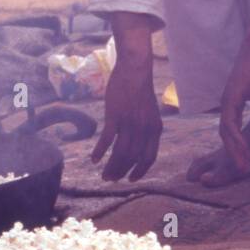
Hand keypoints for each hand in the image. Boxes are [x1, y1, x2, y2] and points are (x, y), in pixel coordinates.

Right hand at [91, 51, 162, 181]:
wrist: (135, 69)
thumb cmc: (140, 90)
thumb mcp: (150, 112)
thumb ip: (147, 128)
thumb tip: (140, 144)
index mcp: (155, 129)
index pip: (149, 157)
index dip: (140, 171)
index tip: (131, 179)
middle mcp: (144, 129)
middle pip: (133, 158)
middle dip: (121, 172)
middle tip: (111, 179)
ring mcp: (130, 123)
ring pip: (120, 153)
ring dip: (111, 167)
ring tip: (104, 175)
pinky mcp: (115, 116)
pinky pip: (107, 140)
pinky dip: (100, 151)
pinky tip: (94, 159)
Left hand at [218, 38, 249, 173]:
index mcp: (233, 105)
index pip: (232, 132)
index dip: (238, 147)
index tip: (247, 162)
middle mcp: (226, 105)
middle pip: (226, 136)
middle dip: (235, 154)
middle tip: (243, 171)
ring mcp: (226, 100)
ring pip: (226, 132)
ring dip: (235, 150)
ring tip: (242, 164)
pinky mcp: (230, 96)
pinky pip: (230, 121)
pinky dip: (235, 136)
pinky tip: (242, 147)